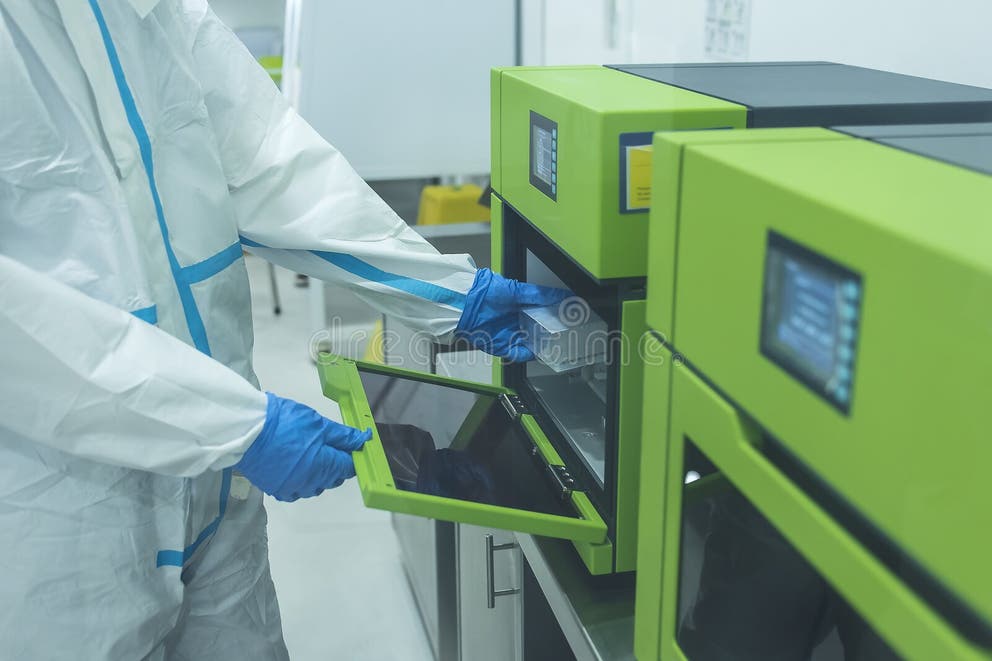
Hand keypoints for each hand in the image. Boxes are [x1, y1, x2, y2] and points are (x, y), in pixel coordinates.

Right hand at [235, 393, 371, 501]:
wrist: (245, 430)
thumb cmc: (285, 423)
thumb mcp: (318, 424)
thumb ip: (343, 436)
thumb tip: (364, 440)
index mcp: (324, 467)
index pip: (349, 467)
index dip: (353, 455)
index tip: (350, 445)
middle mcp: (311, 484)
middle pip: (334, 477)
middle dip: (336, 462)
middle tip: (327, 442)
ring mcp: (293, 488)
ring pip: (316, 484)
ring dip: (319, 471)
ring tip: (309, 450)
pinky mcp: (277, 490)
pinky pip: (297, 488)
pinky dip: (301, 478)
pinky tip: (296, 463)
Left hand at [454, 268, 568, 361]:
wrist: (464, 305)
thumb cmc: (487, 292)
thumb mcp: (517, 290)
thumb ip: (540, 295)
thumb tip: (563, 295)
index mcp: (520, 305)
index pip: (543, 313)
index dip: (556, 316)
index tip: (570, 317)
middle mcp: (515, 320)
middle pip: (538, 330)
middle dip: (551, 333)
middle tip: (567, 334)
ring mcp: (509, 334)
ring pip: (530, 343)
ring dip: (542, 345)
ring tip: (556, 345)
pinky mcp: (501, 346)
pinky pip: (518, 354)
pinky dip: (526, 354)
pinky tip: (536, 352)